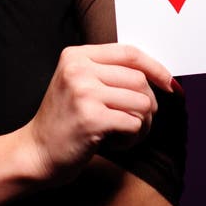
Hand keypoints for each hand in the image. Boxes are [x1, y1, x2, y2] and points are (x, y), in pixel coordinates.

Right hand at [19, 43, 172, 184]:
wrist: (36, 152)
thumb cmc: (65, 121)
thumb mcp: (79, 84)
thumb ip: (109, 73)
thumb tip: (160, 75)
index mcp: (76, 55)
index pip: (128, 52)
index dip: (155, 67)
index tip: (169, 84)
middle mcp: (78, 69)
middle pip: (138, 79)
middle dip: (148, 104)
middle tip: (136, 122)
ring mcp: (83, 92)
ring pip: (141, 102)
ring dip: (142, 123)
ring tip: (124, 133)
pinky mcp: (90, 118)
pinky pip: (134, 123)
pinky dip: (132, 137)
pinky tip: (116, 143)